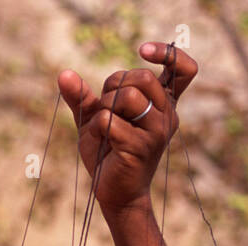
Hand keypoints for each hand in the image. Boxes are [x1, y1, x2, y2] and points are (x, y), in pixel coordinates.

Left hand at [57, 42, 197, 212]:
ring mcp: (157, 131)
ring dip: (103, 108)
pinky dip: (96, 127)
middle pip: (141, 77)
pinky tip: (102, 142)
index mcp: (164, 104)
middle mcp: (168, 115)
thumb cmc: (108, 152)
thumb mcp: (95, 118)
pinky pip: (109, 121)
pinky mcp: (140, 147)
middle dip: (113, 86)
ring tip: (103, 127)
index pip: (184, 69)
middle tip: (106, 107)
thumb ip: (82, 97)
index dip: (168, 53)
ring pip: (126, 96)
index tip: (142, 50)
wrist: (112, 192)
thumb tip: (64, 74)